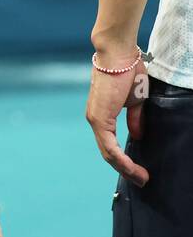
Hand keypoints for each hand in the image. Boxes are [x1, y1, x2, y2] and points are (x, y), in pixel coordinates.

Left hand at [85, 48, 148, 185]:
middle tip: (142, 180)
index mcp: (102, 116)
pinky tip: (132, 168)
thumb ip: (135, 119)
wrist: (119, 55)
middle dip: (125, 170)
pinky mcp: (99, 119)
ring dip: (125, 168)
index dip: (124, 161)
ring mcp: (95, 120)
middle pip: (108, 153)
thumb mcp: (135, 101)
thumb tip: (137, 135)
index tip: (140, 171)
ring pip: (107, 153)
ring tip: (141, 178)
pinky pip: (109, 146)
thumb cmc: (127, 72)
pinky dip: (121, 160)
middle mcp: (95, 120)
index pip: (110, 145)